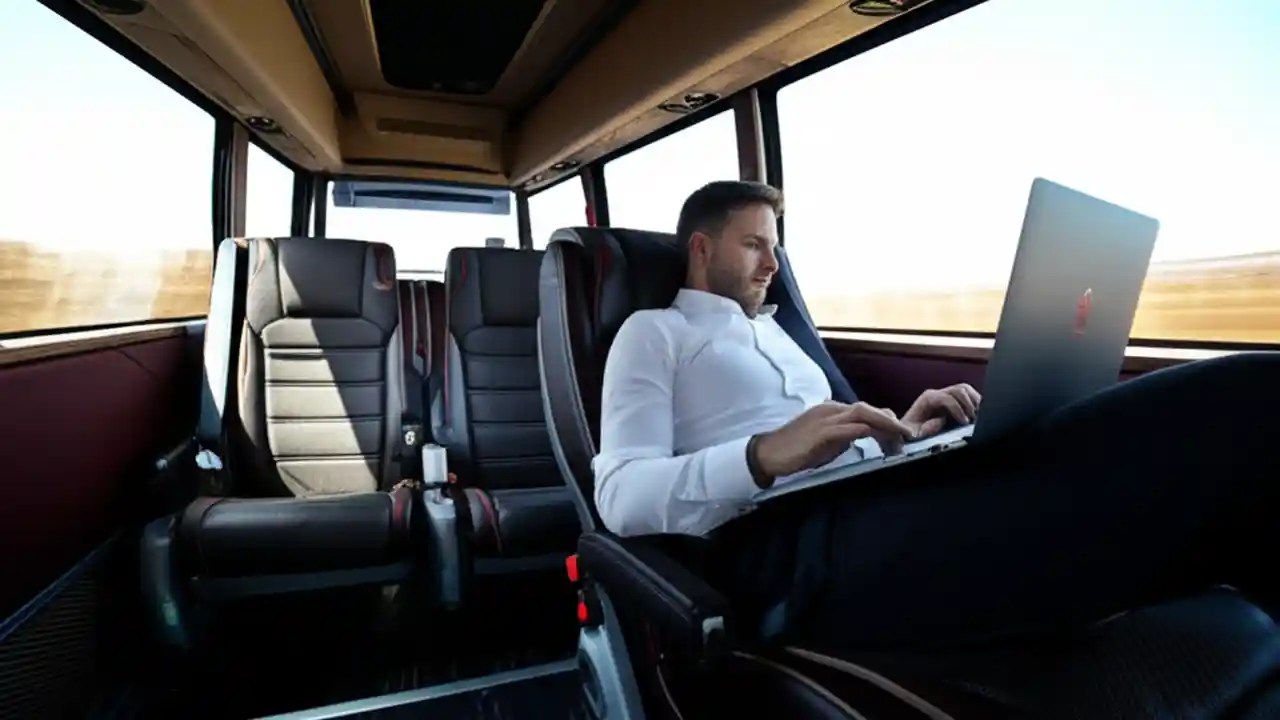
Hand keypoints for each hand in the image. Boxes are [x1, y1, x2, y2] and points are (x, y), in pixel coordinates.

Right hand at [752, 402, 915, 482]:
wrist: (768, 453)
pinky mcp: (821, 432)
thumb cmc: (796, 450)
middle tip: (911, 437)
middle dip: (893, 422)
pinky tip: (881, 439)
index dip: (888, 422)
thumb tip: (864, 438)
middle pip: (869, 409)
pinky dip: (868, 431)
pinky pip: (849, 428)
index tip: (903, 437)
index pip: (867, 411)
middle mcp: (832, 409)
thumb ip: (844, 437)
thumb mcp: (826, 442)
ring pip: (863, 413)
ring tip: (903, 437)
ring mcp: (826, 418)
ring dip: (886, 424)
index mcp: (834, 410)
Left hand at [901, 384, 981, 439]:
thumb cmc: (911, 433)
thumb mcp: (911, 434)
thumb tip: (934, 423)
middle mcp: (937, 393)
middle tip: (974, 420)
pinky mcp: (952, 400)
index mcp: (928, 399)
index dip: (958, 409)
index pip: (947, 398)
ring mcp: (945, 395)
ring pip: (965, 389)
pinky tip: (977, 415)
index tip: (965, 423)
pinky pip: (968, 395)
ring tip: (977, 417)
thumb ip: (919, 430)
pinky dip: (975, 403)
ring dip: (974, 402)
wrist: (909, 432)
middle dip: (968, 404)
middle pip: (959, 389)